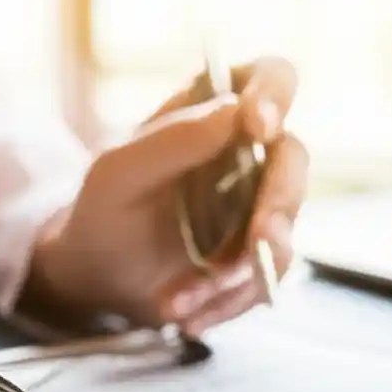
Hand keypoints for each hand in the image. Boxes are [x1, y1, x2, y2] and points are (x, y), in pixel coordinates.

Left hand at [23, 57, 307, 333]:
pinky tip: (185, 315)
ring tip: (177, 302)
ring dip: (237, 273)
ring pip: (283, 232)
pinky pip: (265, 280)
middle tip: (259, 243)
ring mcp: (259, 207)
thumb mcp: (118, 172)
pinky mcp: (258, 257)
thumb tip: (235, 111)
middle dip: (277, 206)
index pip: (272, 77)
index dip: (276, 94)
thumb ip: (173, 138)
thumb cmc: (103, 208)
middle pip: (295, 161)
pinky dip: (226, 303)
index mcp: (217, 111)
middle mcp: (250, 154)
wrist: (97, 277)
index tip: (256, 127)